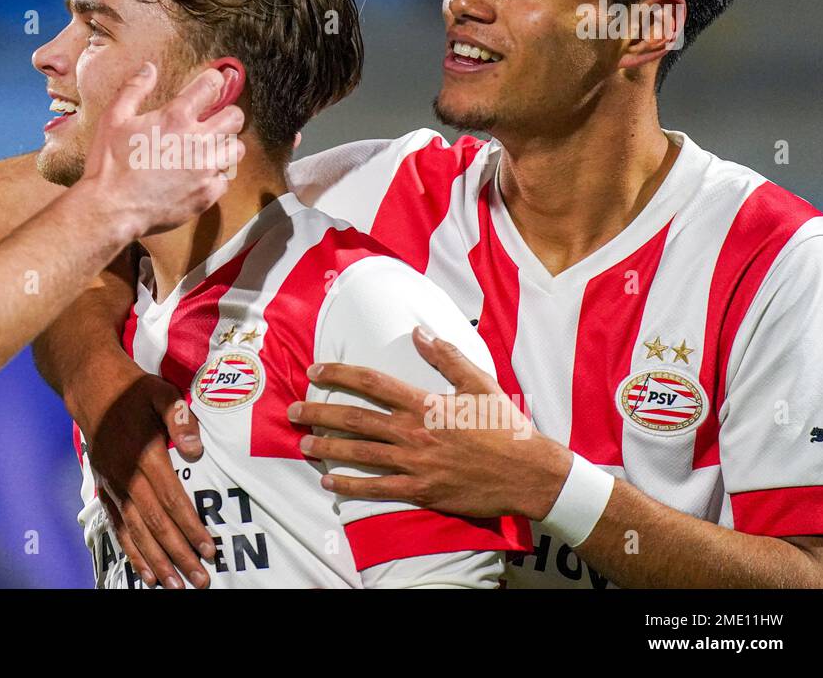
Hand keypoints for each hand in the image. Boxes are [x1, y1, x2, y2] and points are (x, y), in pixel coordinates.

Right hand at [74, 362, 213, 588]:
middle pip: (155, 523)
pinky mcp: (103, 487)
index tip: (209, 549)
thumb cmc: (131, 389)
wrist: (89, 385)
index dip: (190, 527)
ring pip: (135, 530)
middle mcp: (125, 475)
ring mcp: (111, 484)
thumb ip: (180, 418)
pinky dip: (131, 550)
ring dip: (156, 561)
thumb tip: (195, 450)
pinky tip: (145, 571)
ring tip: (174, 585)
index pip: (172, 499)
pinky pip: (118, 525)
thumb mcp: (160, 391)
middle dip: (178, 554)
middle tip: (199, 579)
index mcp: (143, 454)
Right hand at [81, 63, 244, 238]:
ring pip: (238, 149)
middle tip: (217, 120)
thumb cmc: (109, 165)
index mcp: (175, 117)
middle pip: (235, 117)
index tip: (212, 85)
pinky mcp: (207, 194)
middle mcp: (197, 140)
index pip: (211, 86)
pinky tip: (201, 176)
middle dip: (228, 114)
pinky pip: (225, 180)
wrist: (112, 209)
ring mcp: (205, 169)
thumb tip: (149, 69)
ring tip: (212, 149)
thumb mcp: (113, 118)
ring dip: (227, 146)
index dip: (215, 81)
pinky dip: (216, 177)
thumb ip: (134, 89)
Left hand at [289, 327, 571, 520]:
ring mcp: (416, 464)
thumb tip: (419, 331)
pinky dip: (351, 486)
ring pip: (360, 454)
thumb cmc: (506, 427)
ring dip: (327, 449)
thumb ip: (447, 357)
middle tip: (293, 410)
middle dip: (319, 413)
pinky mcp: (421, 491)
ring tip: (303, 443)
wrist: (530, 474)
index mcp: (426, 403)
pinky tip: (330, 483)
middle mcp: (415, 433)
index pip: (372, 383)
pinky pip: (378, 489)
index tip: (315, 371)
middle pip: (356, 420)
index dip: (339, 375)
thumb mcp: (480, 383)